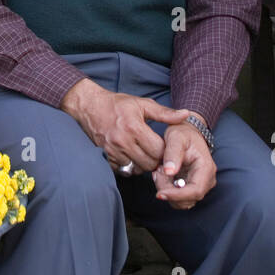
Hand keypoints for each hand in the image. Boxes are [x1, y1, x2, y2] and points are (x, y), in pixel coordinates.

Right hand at [62, 78, 189, 172]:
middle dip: (156, 161)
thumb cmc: (117, 104)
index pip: (158, 150)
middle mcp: (122, 141)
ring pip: (137, 169)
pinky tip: (133, 157)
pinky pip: (123, 170)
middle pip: (149, 163)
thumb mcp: (142, 104)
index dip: (166, 151)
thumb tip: (186, 115)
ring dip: (144, 165)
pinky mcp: (105, 157)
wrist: (89, 106)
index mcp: (134, 127)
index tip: (166, 147)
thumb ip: (165, 113)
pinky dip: (131, 167)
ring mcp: (112, 151)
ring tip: (146, 155)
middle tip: (158, 154)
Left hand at [153, 117, 215, 209]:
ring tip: (159, 171)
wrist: (187, 133)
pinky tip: (162, 175)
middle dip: (169, 191)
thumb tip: (169, 172)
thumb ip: (173, 154)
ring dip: (167, 190)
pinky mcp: (191, 188)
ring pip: (182, 201)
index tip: (159, 194)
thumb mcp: (176, 138)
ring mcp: (200, 185)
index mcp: (206, 168)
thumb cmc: (182, 134)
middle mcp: (207, 180)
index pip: (195, 191)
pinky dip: (168, 190)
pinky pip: (179, 197)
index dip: (177, 196)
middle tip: (157, 172)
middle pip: (188, 199)